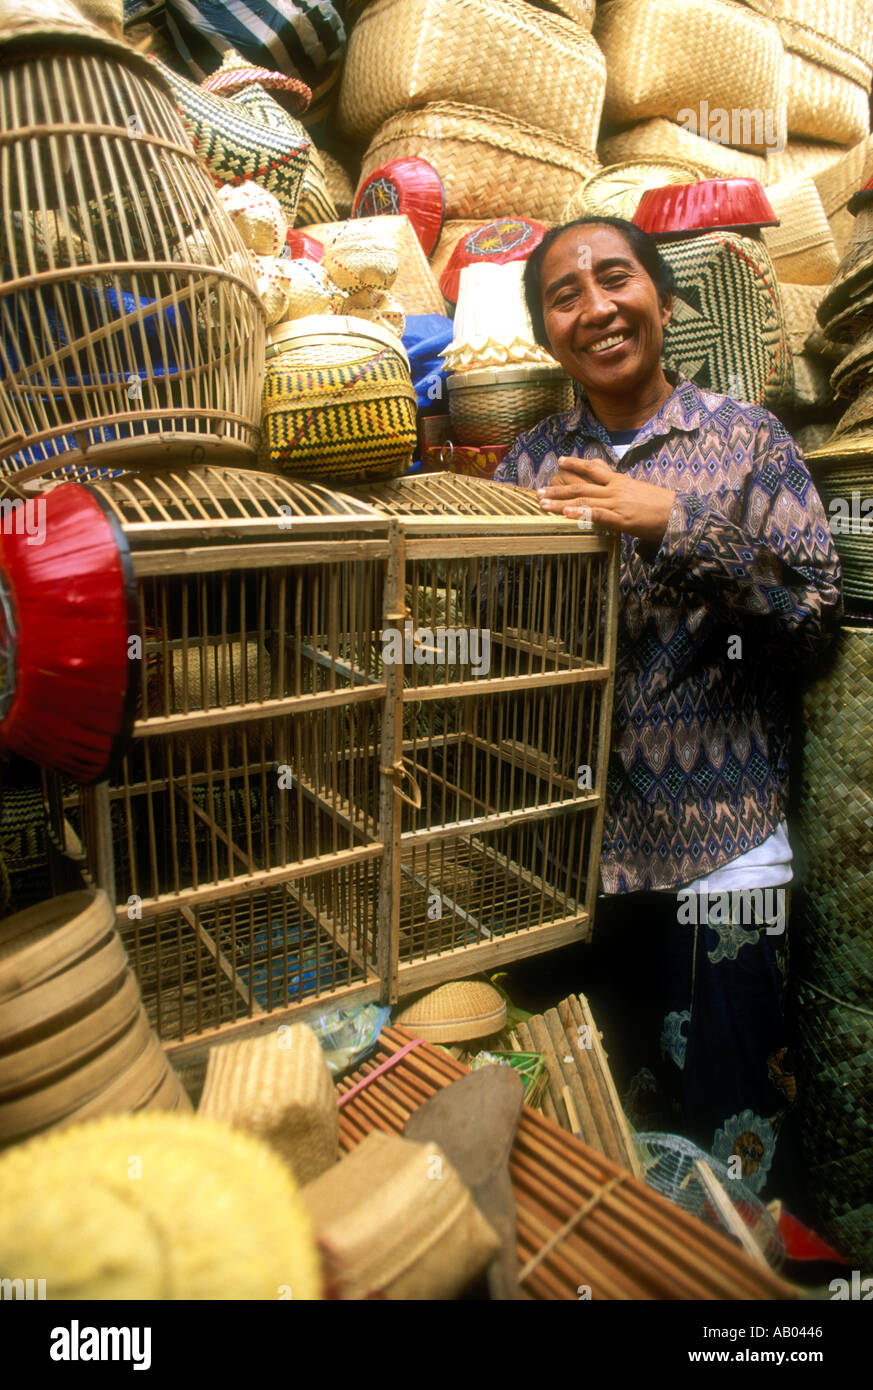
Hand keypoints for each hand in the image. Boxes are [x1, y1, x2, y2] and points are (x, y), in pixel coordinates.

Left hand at [538, 456, 676, 545]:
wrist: (679, 514)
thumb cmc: (659, 505)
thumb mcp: (638, 489)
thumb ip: (621, 485)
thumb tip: (609, 481)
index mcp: (620, 481)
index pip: (594, 468)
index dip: (576, 464)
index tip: (560, 461)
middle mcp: (616, 489)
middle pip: (581, 486)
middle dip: (558, 489)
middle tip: (539, 491)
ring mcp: (618, 504)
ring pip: (584, 500)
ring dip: (561, 503)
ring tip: (543, 504)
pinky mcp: (622, 520)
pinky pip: (598, 516)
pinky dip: (581, 514)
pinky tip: (567, 515)